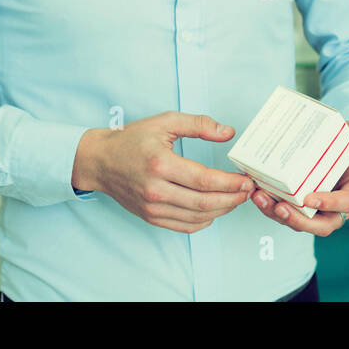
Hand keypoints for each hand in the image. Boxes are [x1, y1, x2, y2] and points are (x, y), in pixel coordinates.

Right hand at [72, 112, 253, 233]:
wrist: (100, 161)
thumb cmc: (132, 139)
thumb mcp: (165, 122)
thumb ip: (199, 124)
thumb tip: (228, 132)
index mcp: (160, 164)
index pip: (204, 180)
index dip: (230, 183)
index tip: (246, 180)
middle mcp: (156, 190)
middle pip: (204, 203)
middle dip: (232, 199)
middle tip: (248, 191)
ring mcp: (152, 207)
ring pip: (197, 217)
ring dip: (222, 210)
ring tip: (236, 199)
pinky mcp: (151, 217)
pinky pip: (185, 226)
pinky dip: (205, 221)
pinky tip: (216, 209)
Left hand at [251, 116, 348, 236]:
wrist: (336, 149)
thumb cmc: (348, 143)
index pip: (346, 203)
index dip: (329, 204)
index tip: (309, 198)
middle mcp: (337, 207)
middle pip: (322, 225)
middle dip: (299, 221)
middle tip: (280, 207)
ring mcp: (318, 210)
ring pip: (300, 223)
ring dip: (278, 215)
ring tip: (261, 198)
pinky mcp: (301, 208)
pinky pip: (287, 214)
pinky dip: (271, 208)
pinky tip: (257, 194)